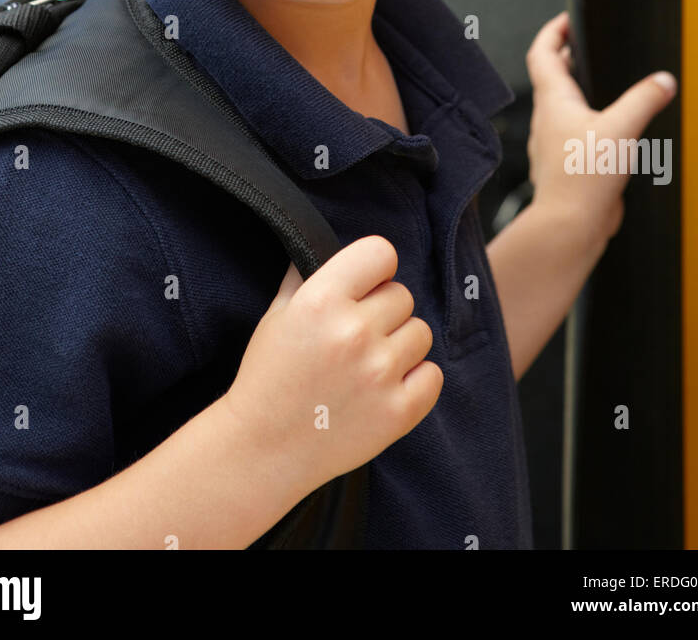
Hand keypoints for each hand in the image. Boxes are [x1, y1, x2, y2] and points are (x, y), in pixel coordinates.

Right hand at [223, 236, 442, 498]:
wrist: (263, 448)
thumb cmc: (268, 378)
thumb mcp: (278, 315)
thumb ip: (307, 275)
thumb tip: (331, 248)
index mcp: (322, 301)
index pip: (381, 253)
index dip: (375, 268)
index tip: (367, 283)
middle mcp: (354, 332)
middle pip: (402, 294)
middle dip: (383, 310)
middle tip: (358, 335)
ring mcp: (380, 373)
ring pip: (421, 331)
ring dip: (401, 343)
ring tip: (370, 363)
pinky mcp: (398, 412)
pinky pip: (433, 375)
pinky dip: (416, 379)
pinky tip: (388, 386)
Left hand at [524, 11, 677, 242]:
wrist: (570, 224)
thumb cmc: (582, 177)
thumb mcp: (622, 128)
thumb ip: (644, 100)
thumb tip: (662, 81)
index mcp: (553, 100)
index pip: (542, 52)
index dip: (553, 31)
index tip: (567, 18)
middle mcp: (548, 118)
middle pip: (552, 77)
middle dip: (568, 56)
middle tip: (586, 45)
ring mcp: (555, 142)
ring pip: (562, 106)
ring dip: (578, 90)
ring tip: (601, 83)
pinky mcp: (567, 163)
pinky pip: (573, 133)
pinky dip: (586, 120)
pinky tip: (607, 129)